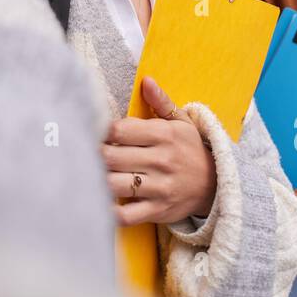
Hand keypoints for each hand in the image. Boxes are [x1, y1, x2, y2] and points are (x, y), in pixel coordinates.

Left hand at [102, 78, 216, 226]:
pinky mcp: (158, 210)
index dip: (100, 130)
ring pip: (115, 185)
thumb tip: (145, 80)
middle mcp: (161, 160)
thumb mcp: (182, 121)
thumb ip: (161, 101)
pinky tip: (99, 203)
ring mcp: (159, 187)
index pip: (119, 129)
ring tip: (88, 174)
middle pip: (111, 157)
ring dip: (96, 180)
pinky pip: (127, 215)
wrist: (215, 185)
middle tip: (81, 153)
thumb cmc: (190, 149)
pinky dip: (110, 213)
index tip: (92, 132)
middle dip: (92, 155)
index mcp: (163, 135)